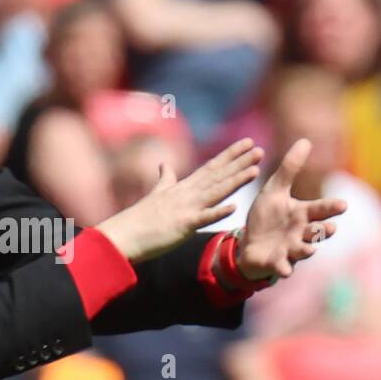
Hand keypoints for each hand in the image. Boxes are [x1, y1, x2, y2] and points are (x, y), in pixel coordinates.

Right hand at [96, 138, 263, 263]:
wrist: (122, 236)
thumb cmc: (138, 219)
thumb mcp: (155, 195)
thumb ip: (164, 179)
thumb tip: (164, 164)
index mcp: (182, 187)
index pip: (211, 167)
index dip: (230, 155)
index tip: (247, 144)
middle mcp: (186, 194)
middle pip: (217, 175)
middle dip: (239, 162)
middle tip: (258, 148)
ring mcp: (185, 208)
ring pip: (215, 192)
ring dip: (236, 181)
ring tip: (255, 170)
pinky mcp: (182, 226)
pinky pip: (203, 219)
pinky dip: (218, 212)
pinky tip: (234, 206)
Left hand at [237, 139, 346, 280]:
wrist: (248, 242)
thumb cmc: (267, 217)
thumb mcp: (274, 190)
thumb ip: (289, 168)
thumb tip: (305, 140)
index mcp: (301, 214)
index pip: (319, 209)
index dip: (331, 208)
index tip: (343, 204)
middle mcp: (300, 233)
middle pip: (315, 231)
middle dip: (323, 230)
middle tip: (330, 227)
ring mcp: (290, 249)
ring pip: (303, 250)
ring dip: (307, 249)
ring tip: (310, 248)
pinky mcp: (277, 263)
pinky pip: (282, 267)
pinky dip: (284, 269)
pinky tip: (285, 271)